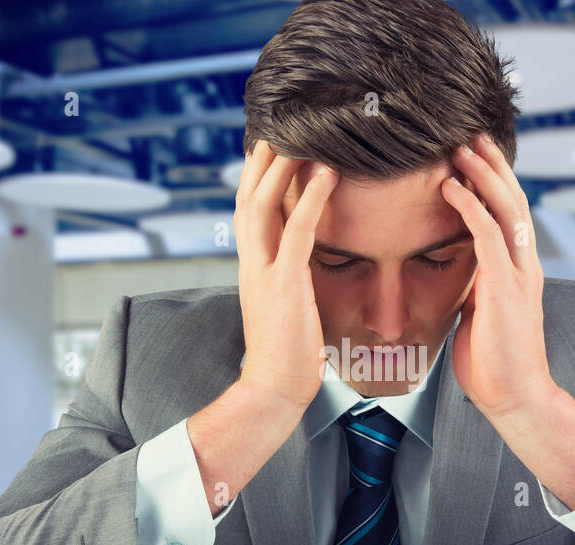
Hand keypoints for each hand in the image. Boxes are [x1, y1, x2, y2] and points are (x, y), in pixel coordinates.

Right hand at [234, 140, 338, 411]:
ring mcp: (264, 272)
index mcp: (251, 267)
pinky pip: (298, 231)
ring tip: (303, 138)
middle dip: (263, 161)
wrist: (274, 387)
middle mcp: (251, 263)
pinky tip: (327, 174)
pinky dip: (311, 198)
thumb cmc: (287, 352)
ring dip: (283, 168)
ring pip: (264, 205)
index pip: (247, 211)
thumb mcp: (283, 305)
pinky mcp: (284, 284)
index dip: (256, 176)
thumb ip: (286, 276)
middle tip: (281, 127)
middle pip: (248, 197)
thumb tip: (300, 259)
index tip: (270, 147)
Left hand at [441, 133, 555, 421]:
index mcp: (519, 270)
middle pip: (513, 199)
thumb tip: (455, 274)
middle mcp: (525, 265)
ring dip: (482, 174)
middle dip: (492, 164)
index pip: (510, 213)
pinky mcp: (505, 289)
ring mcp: (519, 275)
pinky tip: (453, 188)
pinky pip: (489, 237)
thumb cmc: (493, 363)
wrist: (514, 397)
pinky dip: (471, 207)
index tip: (473, 155)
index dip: (494, 181)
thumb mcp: (479, 314)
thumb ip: (473, 287)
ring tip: (460, 147)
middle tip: (470, 133)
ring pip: (506, 209)